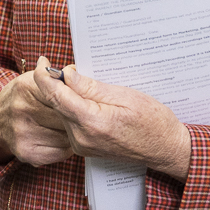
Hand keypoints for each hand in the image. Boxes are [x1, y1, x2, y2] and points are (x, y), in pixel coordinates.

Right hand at [0, 58, 77, 167]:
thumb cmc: (22, 98)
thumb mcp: (34, 80)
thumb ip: (56, 76)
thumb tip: (74, 72)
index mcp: (26, 88)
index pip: (64, 94)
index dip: (79, 99)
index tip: (86, 102)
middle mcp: (21, 110)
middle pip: (67, 117)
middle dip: (78, 117)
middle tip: (84, 116)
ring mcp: (22, 133)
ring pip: (67, 137)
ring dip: (74, 133)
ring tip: (71, 127)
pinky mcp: (27, 152)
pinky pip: (61, 152)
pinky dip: (65, 147)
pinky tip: (61, 139)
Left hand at [40, 66, 194, 179]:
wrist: (166, 150)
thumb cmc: (153, 122)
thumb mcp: (126, 96)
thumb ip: (91, 87)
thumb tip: (67, 75)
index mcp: (91, 122)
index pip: (55, 95)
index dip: (44, 75)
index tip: (42, 60)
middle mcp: (81, 137)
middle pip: (56, 103)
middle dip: (59, 83)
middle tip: (77, 70)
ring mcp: (81, 145)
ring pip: (62, 112)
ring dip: (67, 96)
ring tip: (88, 86)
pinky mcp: (83, 147)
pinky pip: (70, 122)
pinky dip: (74, 108)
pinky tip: (89, 101)